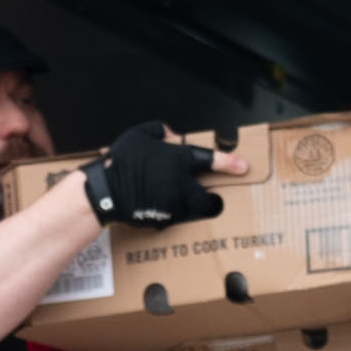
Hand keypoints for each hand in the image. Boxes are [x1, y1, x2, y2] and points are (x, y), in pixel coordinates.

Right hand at [89, 119, 233, 227]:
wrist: (106, 192)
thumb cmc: (120, 161)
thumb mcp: (138, 135)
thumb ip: (159, 130)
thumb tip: (171, 135)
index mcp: (177, 160)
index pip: (209, 159)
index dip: (228, 162)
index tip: (244, 166)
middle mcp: (180, 184)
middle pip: (206, 195)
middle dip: (209, 196)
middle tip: (207, 194)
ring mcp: (174, 204)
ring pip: (194, 209)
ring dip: (193, 206)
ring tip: (182, 202)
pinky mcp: (165, 219)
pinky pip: (177, 217)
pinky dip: (174, 212)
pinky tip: (160, 206)